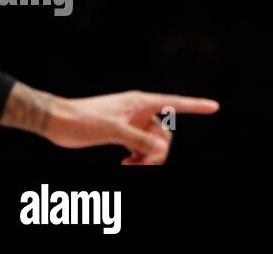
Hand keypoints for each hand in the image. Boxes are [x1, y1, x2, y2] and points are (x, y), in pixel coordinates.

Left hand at [46, 91, 219, 165]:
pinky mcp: (122, 132)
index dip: (197, 105)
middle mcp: (140, 111)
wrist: (56, 121)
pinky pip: (140, 147)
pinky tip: (126, 165)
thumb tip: (163, 147)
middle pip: (164, 133)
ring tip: (129, 169)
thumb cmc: (83, 120)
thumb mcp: (113, 131)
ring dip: (146, 158)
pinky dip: (138, 158)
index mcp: (141, 103)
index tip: (215, 107)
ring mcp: (132, 122)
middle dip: (158, 152)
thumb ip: (139, 139)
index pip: (175, 103)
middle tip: (142, 167)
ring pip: (152, 143)